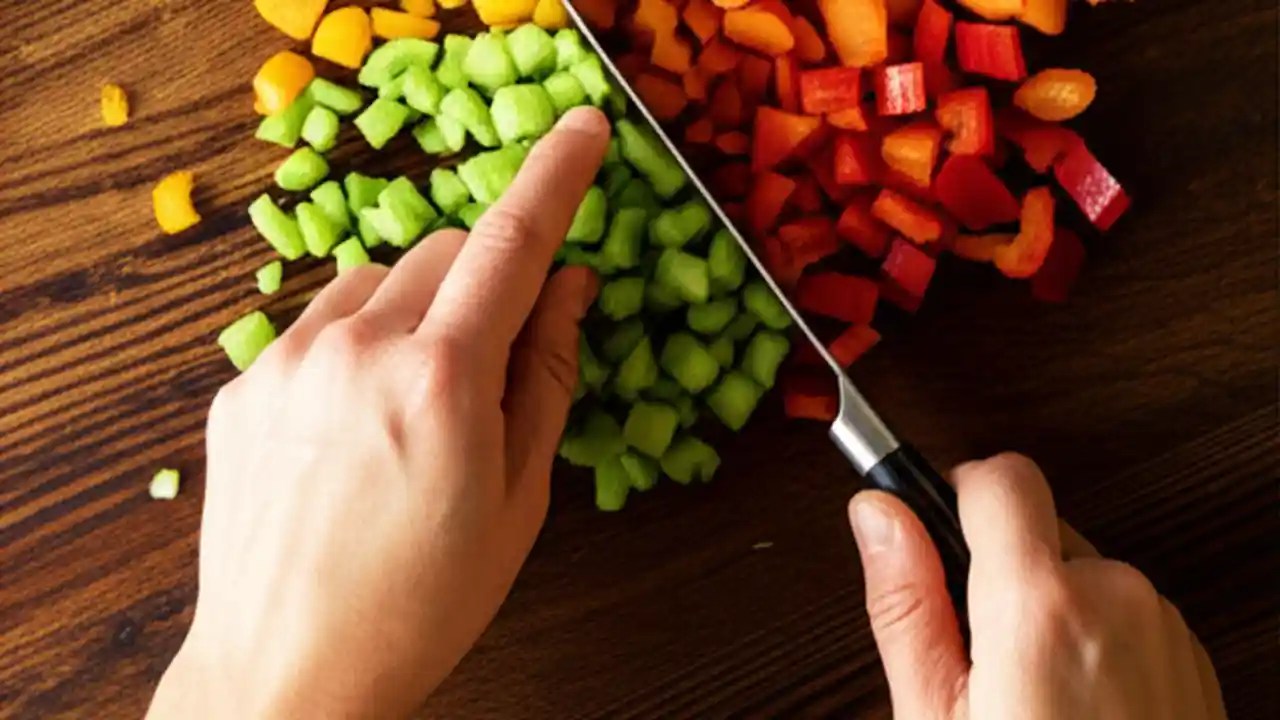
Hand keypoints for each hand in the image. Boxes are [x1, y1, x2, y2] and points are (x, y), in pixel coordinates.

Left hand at [148, 108, 610, 718]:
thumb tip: (571, 287)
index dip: (558, 177)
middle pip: (447, 250)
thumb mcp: (517, 496)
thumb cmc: (421, 602)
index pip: (514, 243)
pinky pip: (319, 322)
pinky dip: (358, 342)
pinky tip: (359, 418)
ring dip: (418, 308)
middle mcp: (358, 351)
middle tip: (497, 360)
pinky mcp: (244, 385)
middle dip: (488, 281)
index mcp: (442, 382)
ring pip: (378, 278)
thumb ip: (546, 374)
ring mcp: (289, 364)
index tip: (585, 134)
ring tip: (420, 401)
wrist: (288, 669)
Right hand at [848, 453, 1227, 719]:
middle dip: (996, 571)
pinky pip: (1122, 611)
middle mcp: (1115, 599)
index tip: (932, 525)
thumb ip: (904, 602)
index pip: (998, 477)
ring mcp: (1162, 627)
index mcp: (1040, 606)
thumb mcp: (935, 718)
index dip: (954, 491)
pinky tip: (1074, 706)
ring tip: (1030, 695)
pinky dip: (1091, 638)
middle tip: (975, 656)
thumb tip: (877, 516)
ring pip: (1081, 572)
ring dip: (1046, 608)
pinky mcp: (1190, 656)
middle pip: (1037, 526)